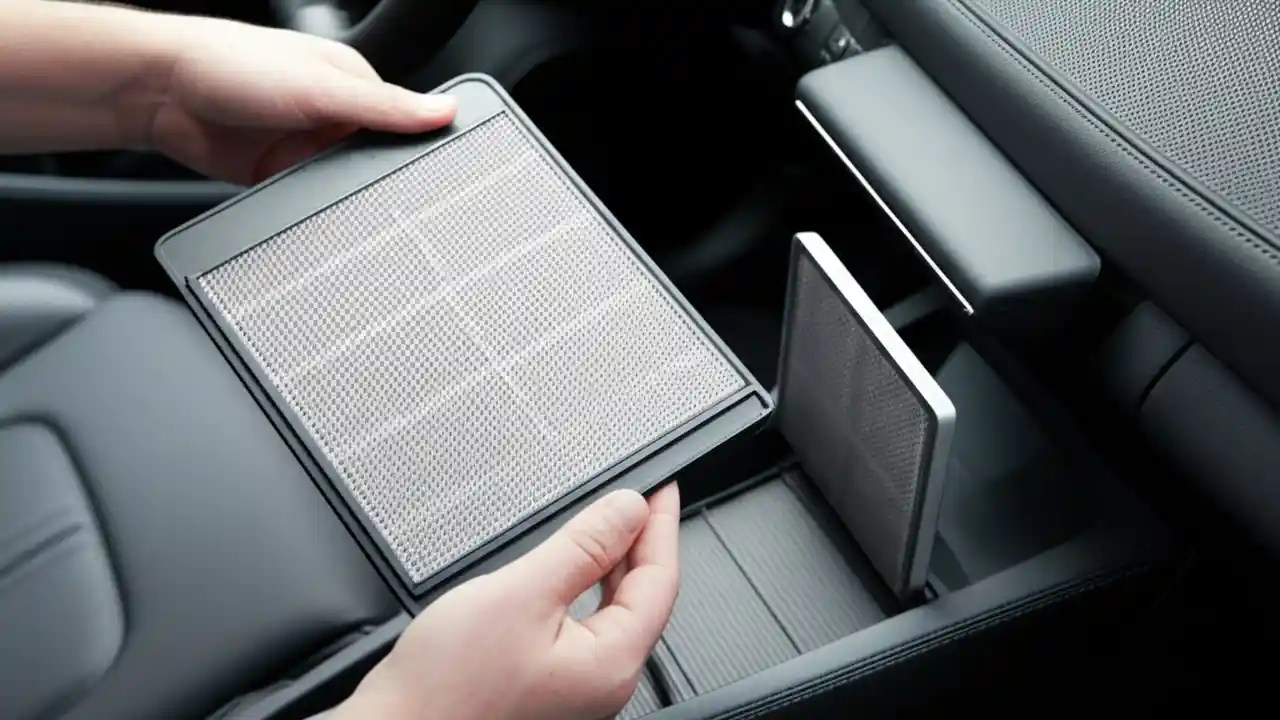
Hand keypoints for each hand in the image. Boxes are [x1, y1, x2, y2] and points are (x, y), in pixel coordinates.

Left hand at [127, 15, 457, 183]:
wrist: (156, 91)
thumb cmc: (228, 64)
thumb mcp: (320, 87)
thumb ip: (383, 106)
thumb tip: (444, 111)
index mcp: (351, 82)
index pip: (403, 123)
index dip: (417, 151)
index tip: (435, 179)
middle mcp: (330, 114)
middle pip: (373, 160)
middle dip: (378, 181)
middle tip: (392, 205)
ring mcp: (302, 146)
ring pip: (341, 185)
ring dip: (343, 198)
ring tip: (354, 216)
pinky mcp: (276, 175)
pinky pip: (305, 201)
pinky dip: (311, 211)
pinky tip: (317, 220)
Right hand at [333, 483, 681, 719]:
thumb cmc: (444, 689)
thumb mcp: (520, 594)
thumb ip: (583, 547)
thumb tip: (628, 511)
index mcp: (611, 663)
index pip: (660, 580)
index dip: (662, 526)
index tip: (662, 488)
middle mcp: (602, 684)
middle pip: (642, 598)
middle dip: (641, 542)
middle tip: (635, 497)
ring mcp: (575, 690)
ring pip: (611, 613)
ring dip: (612, 565)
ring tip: (607, 524)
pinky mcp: (546, 689)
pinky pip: (583, 629)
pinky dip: (583, 590)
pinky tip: (567, 571)